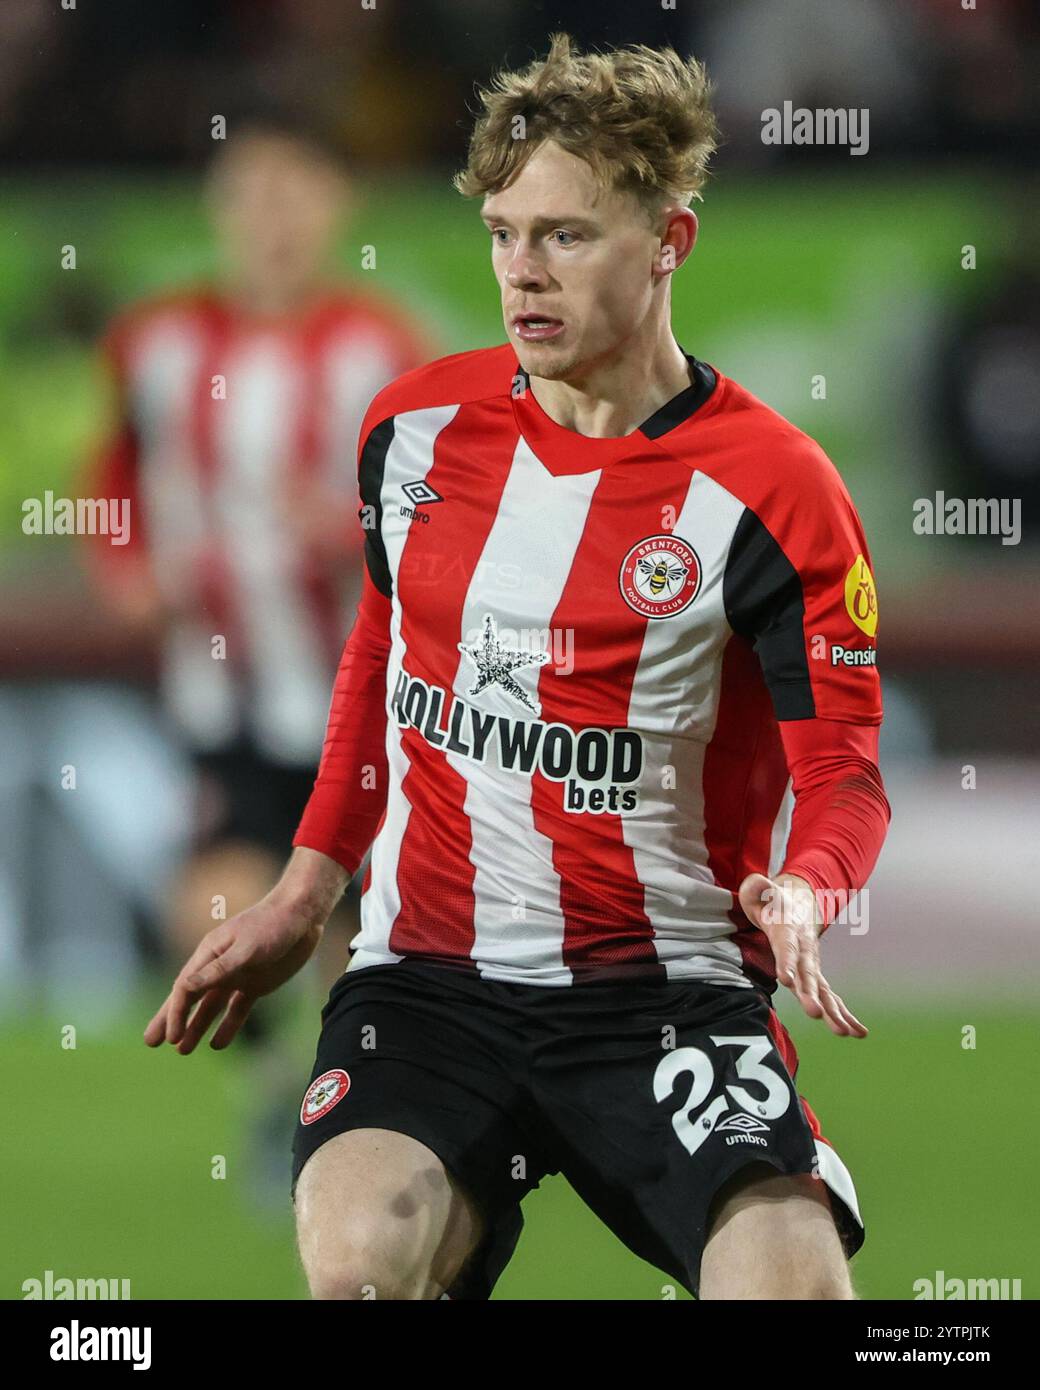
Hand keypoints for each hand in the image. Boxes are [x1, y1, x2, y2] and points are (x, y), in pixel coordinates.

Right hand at [143, 890, 323, 1054]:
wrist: (301, 915)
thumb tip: (184, 986)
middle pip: (190, 998)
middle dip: (171, 1020)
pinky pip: (237, 1009)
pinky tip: (218, 1044)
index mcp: (210, 953)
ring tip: (182, 1050)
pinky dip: (228, 1026)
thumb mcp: (246, 948)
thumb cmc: (272, 925)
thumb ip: (218, 969)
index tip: (170, 1037)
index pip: (185, 988)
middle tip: (150, 1043)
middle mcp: (219, 966)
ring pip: (210, 1006)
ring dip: (196, 1027)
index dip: (175, 1014)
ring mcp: (237, 976)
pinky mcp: (256, 984)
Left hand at [737, 872, 866, 1037]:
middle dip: (811, 995)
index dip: (786, 963)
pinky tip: (858, 1033)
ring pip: (824, 990)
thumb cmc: (772, 901)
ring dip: (833, 1012)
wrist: (799, 902)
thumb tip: (758, 884)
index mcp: (788, 931)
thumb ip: (757, 889)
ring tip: (845, 1033)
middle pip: (808, 975)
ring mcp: (812, 964)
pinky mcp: (815, 975)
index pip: (787, 949)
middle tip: (816, 1014)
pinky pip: (830, 997)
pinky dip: (843, 1014)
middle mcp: (804, 950)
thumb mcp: (760, 891)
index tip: (785, 980)